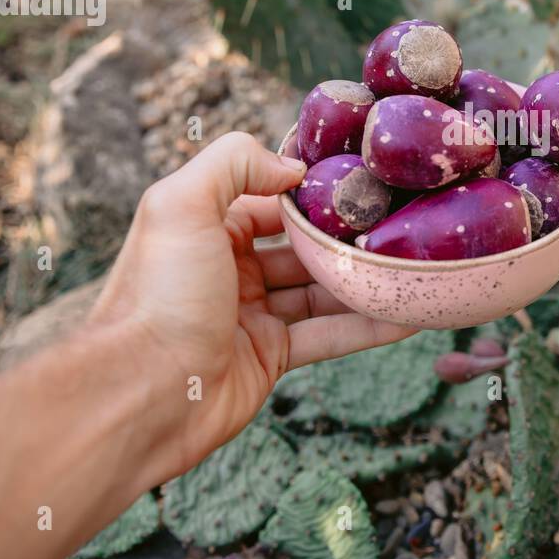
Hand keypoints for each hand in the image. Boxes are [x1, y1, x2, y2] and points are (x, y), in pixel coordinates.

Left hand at [87, 131, 415, 480]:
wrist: (141, 395)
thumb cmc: (158, 296)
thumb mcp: (181, 204)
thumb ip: (233, 163)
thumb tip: (293, 165)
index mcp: (207, 227)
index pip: (271, 198)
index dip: (314, 190)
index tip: (365, 179)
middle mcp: (230, 267)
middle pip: (303, 245)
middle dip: (348, 236)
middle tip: (403, 222)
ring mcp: (253, 314)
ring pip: (322, 290)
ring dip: (366, 280)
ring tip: (417, 266)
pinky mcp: (271, 358)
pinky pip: (330, 336)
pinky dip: (370, 327)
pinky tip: (411, 316)